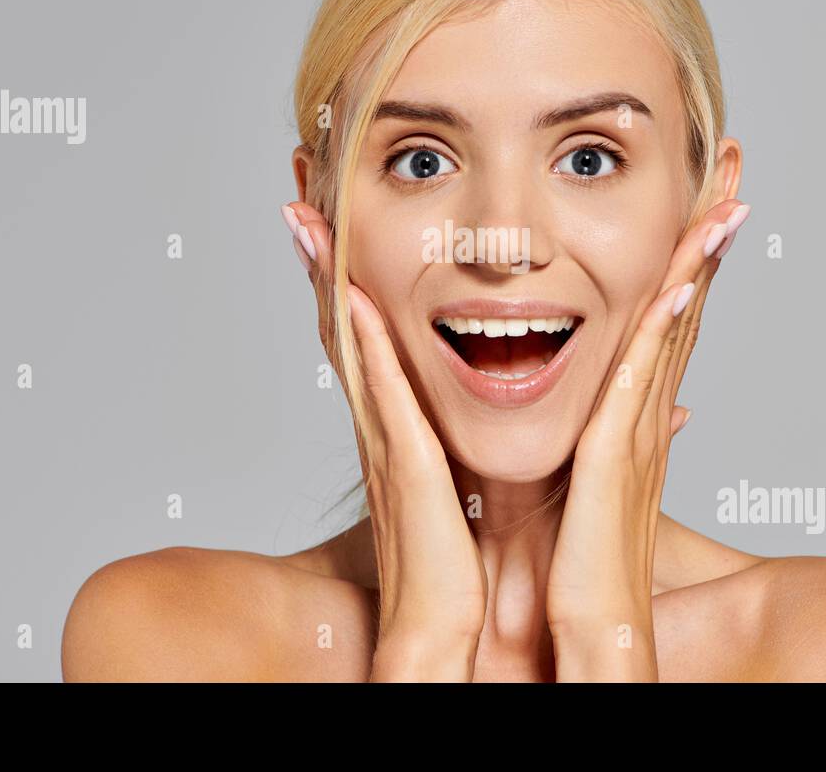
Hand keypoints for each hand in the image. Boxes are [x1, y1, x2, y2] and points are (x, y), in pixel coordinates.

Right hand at [281, 203, 488, 680]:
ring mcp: (385, 443)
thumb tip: (524, 404)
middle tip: (301, 192)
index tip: (339, 219)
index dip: (351, 277)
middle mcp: (381, 426)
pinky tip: (357, 298)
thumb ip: (471, 444)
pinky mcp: (403, 468)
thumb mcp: (462, 486)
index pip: (369, 339)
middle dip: (322, 260)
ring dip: (329, 279)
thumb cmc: (452, 567)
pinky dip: (366, 345)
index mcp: (397, 428)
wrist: (436, 633)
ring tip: (306, 216)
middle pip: (344, 326)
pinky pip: (380, 396)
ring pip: (350, 345)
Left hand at [545, 199, 750, 680]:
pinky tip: (679, 284)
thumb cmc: (587, 560)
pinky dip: (663, 331)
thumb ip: (611, 435)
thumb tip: (637, 409)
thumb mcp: (596, 479)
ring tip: (726, 198)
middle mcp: (649, 411)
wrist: (595, 627)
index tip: (708, 196)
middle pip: (688, 304)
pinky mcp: (618, 456)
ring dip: (700, 261)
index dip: (691, 253)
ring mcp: (640, 430)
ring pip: (676, 328)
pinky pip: (642, 381)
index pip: (671, 314)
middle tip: (734, 167)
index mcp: (638, 412)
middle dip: (710, 233)